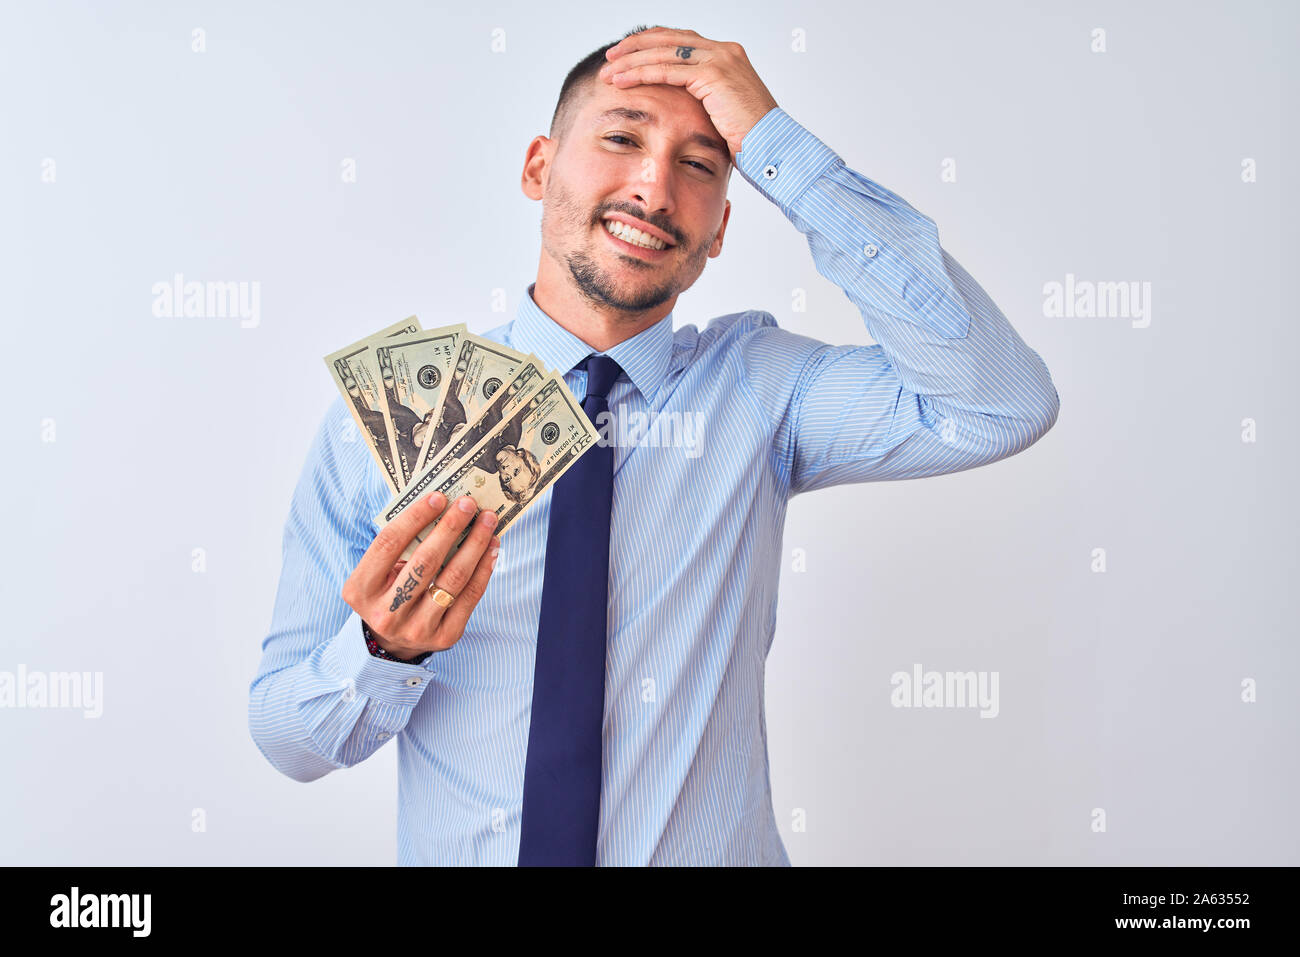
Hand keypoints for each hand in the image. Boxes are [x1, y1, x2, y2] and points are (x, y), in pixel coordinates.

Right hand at [341, 492, 500, 659]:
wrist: (393, 640)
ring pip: (453, 578)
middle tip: (469, 503)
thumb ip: (401, 545)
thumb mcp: (379, 571)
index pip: (389, 543)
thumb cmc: (388, 590)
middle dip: (451, 527)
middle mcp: (386, 612)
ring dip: (475, 544)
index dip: (415, 517)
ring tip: (487, 520)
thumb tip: (442, 508)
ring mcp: (416, 628)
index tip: (438, 497)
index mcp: (361, 589)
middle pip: (425, 561)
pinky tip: (492, 547)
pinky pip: (470, 595)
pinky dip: (484, 567)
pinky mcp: (445, 636)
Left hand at [597, 27, 778, 163]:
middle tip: (610, 57)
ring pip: (664, 52)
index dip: (651, 45)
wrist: (773, 148)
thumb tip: (679, 107)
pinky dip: (641, 73)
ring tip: (608, 71)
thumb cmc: (750, 141)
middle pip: (669, 38)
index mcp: (726, 56)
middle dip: (635, 47)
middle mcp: (724, 51)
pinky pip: (668, 70)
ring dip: (631, 61)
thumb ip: (702, 100)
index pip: (681, 40)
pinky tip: (622, 80)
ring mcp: (720, 59)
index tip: (627, 55)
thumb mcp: (721, 113)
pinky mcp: (714, 74)